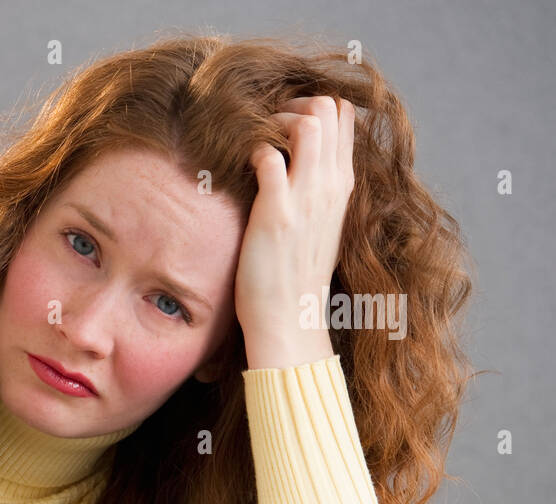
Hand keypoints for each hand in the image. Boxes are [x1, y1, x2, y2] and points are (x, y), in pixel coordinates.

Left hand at [235, 95, 354, 367]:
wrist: (289, 319)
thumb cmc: (294, 275)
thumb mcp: (318, 226)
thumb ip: (314, 192)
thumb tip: (295, 166)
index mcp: (341, 186)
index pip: (343, 118)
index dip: (312, 106)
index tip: (284, 124)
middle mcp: (329, 185)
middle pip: (330, 106)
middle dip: (295, 102)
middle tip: (266, 126)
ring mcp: (305, 197)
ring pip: (309, 121)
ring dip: (276, 120)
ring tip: (255, 143)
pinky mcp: (276, 212)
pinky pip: (269, 156)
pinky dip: (253, 150)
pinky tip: (242, 168)